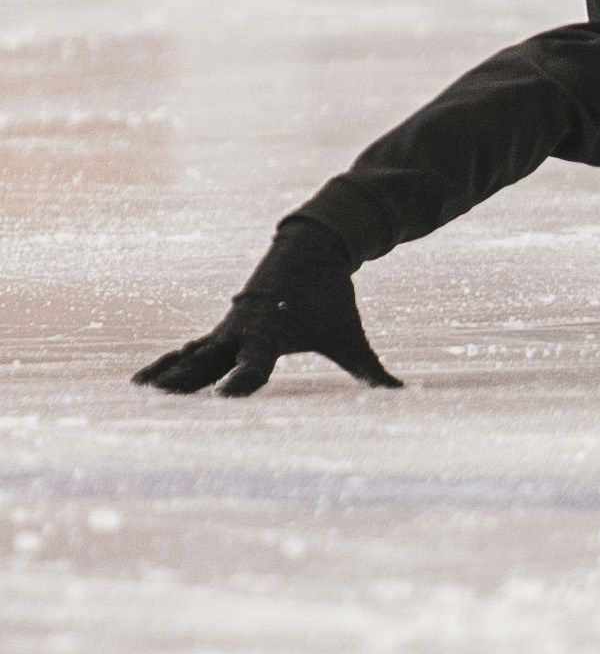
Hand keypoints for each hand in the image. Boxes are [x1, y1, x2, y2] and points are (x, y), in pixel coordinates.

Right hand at [134, 221, 400, 396]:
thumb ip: (373, 373)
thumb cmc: (332, 300)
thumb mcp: (352, 338)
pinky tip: (146, 381)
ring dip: (167, 374)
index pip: (255, 367)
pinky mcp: (222, 328)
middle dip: (185, 382)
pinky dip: (168, 363)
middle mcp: (243, 332)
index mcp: (272, 336)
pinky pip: (188, 349)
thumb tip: (406, 396)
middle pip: (208, 362)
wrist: (310, 250)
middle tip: (160, 403)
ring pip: (191, 356)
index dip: (241, 382)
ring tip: (139, 393)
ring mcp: (228, 329)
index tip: (226, 399)